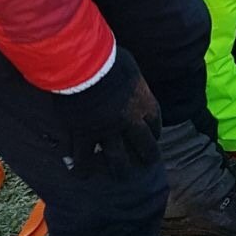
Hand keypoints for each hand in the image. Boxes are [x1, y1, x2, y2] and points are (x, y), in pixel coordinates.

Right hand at [51, 47, 161, 177]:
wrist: (83, 66)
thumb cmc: (108, 58)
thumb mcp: (130, 66)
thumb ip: (131, 80)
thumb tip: (128, 77)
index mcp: (144, 103)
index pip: (154, 124)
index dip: (154, 132)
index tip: (152, 137)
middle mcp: (129, 122)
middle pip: (143, 146)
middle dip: (147, 156)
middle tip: (148, 164)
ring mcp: (107, 131)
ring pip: (116, 158)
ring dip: (119, 169)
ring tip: (120, 177)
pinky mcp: (84, 134)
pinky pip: (84, 157)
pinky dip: (81, 167)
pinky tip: (80, 174)